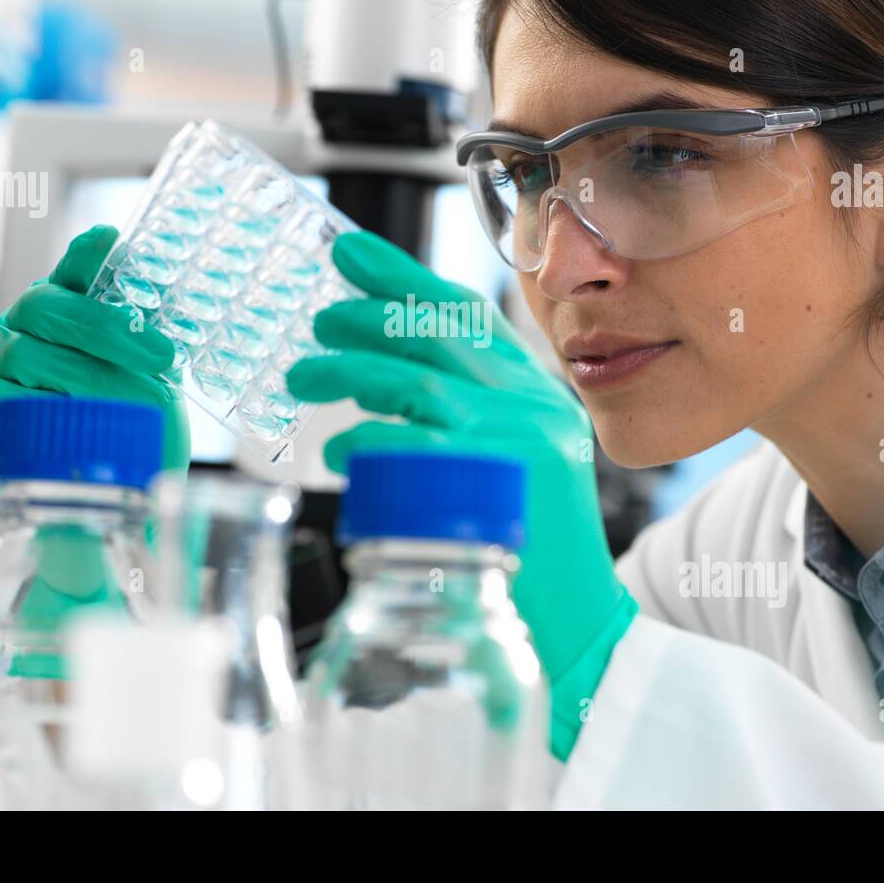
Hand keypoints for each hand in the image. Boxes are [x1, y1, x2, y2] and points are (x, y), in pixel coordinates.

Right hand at [0, 225, 190, 480]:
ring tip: (141, 401)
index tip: (110, 241)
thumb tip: (156, 284)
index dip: (85, 255)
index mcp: (62, 310)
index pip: (70, 271)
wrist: (120, 483)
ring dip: (92, 377)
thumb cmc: (135, 416)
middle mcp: (21, 330)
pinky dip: (47, 410)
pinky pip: (3, 402)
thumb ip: (149, 326)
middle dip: (106, 327)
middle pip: (46, 307)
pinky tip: (83, 421)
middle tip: (160, 354)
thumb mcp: (154, 368)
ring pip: (29, 354)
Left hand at [286, 230, 637, 759]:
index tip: (350, 253)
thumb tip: (377, 378)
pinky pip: (407, 446)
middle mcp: (532, 406)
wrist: (582, 629)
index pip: (466, 314)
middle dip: (365, 315)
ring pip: (415, 379)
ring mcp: (515, 442)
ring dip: (348, 371)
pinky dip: (362, 444)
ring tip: (301, 378)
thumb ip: (464, 414)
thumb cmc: (530, 550)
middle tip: (316, 320)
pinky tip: (338, 454)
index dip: (403, 277)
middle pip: (437, 332)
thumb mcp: (511, 462)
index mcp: (536, 393)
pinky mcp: (490, 486)